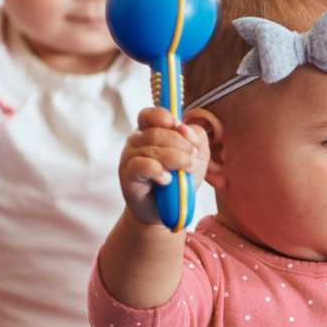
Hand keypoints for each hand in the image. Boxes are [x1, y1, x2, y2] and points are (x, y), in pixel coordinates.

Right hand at [120, 106, 208, 226]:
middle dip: (180, 145)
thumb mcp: (198, 156)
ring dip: (175, 159)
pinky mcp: (128, 175)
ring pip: (151, 148)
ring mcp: (130, 157)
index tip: (179, 128)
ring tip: (184, 172)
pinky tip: (167, 180)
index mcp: (152, 131)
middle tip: (192, 161)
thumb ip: (196, 136)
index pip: (151, 115)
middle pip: (156, 132)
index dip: (165, 117)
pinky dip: (158, 171)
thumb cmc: (181, 181)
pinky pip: (142, 165)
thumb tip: (184, 128)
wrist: (169, 211)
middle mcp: (137, 141)